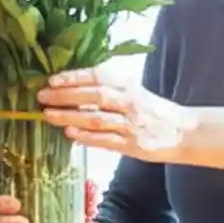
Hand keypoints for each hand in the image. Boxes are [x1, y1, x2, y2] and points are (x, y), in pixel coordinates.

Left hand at [38, 67, 197, 161]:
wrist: (181, 132)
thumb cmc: (150, 109)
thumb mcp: (131, 90)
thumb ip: (106, 87)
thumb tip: (69, 85)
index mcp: (128, 85)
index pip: (98, 76)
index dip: (74, 77)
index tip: (53, 79)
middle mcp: (129, 102)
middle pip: (95, 96)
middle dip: (66, 96)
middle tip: (42, 96)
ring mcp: (131, 125)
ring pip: (97, 119)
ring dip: (70, 116)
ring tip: (48, 115)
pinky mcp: (132, 146)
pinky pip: (106, 141)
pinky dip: (86, 137)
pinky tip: (69, 134)